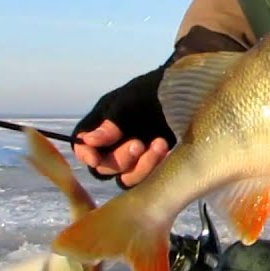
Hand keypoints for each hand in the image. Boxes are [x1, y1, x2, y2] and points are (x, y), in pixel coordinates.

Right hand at [71, 66, 176, 187]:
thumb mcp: (131, 103)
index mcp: (100, 126)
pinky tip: (168, 151)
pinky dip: (156, 167)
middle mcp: (113, 145)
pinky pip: (148, 179)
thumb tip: (88, 140)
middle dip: (120, 158)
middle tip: (139, 143)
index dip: (85, 155)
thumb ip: (111, 123)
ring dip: (141, 165)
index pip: (82, 146)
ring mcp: (134, 158)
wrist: (187, 94)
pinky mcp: (153, 166)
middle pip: (103, 168)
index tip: (95, 159)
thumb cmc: (153, 91)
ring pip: (126, 178)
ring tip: (160, 144)